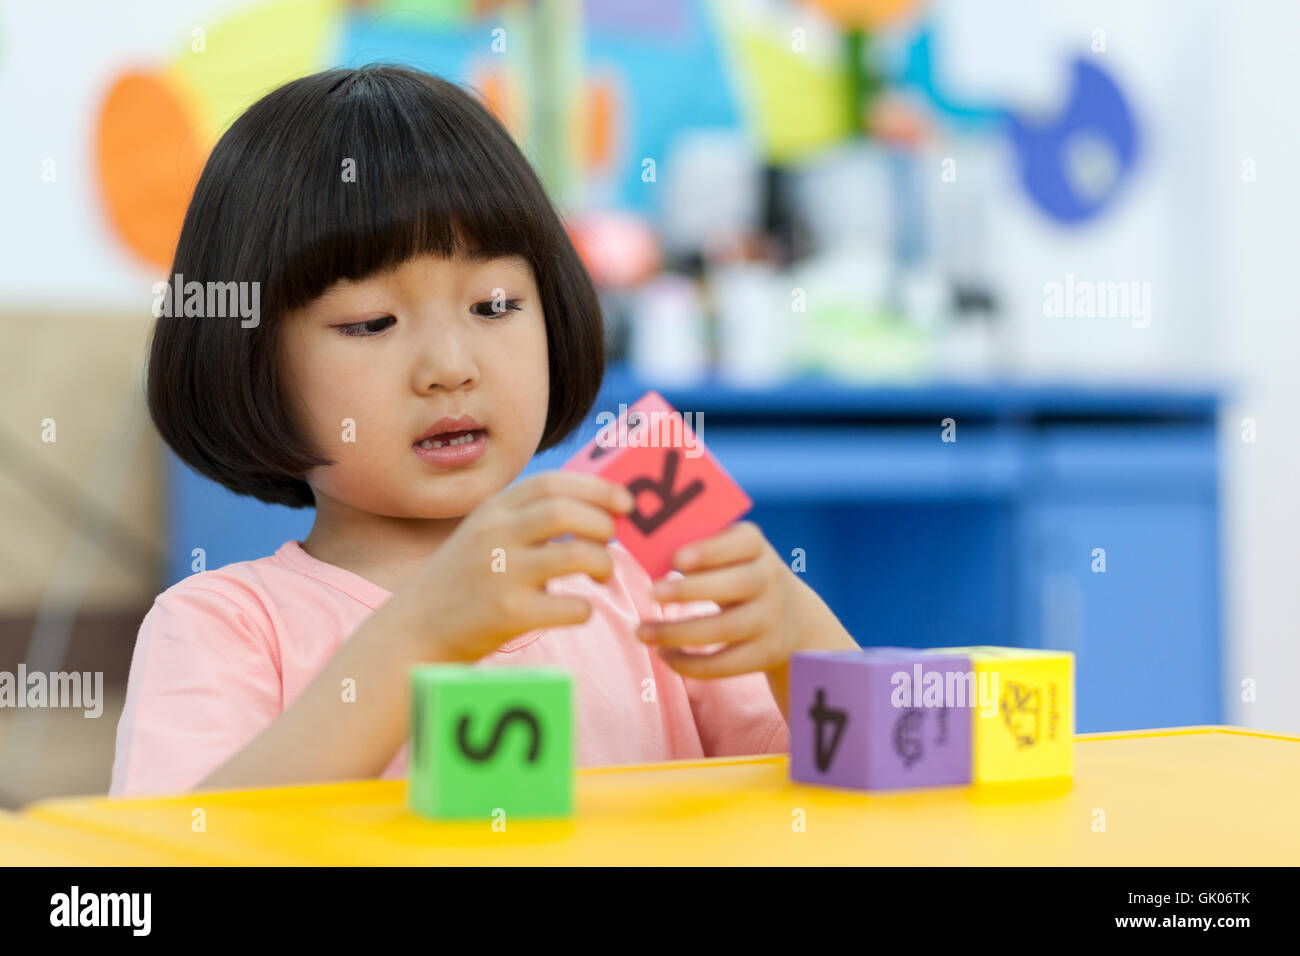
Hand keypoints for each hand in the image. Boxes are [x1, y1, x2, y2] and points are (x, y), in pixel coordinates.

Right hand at [392, 471, 633, 662]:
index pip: (552, 483)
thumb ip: (528, 517)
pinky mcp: (508, 613)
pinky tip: (578, 610)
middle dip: (601, 524)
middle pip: (565, 512)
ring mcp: (501, 573)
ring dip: (602, 564)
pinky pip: (570, 606)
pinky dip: (585, 608)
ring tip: (601, 575)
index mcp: (493, 510)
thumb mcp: (487, 533)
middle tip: (610, 543)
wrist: (414, 628)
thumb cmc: (466, 580)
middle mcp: (495, 535)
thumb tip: (598, 510)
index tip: (625, 504)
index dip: (596, 489)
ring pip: (575, 555)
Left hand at [636, 521, 856, 679]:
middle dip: (692, 590)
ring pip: (727, 628)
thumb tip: (649, 555)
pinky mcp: (765, 653)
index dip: (711, 550)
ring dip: (679, 632)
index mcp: (757, 548)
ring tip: (642, 632)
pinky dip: (690, 664)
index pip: (744, 541)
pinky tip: (664, 655)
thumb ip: (699, 553)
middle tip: (652, 592)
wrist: (795, 619)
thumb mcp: (731, 556)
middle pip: (738, 584)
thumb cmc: (740, 576)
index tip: (677, 558)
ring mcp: (771, 619)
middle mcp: (771, 580)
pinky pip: (726, 664)